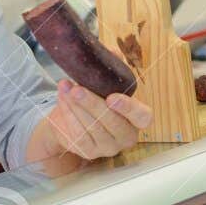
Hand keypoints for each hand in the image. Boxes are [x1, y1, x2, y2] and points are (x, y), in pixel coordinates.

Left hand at [27, 80, 152, 172]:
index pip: (143, 117)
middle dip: (93, 104)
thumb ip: (113, 69)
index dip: (129, 108)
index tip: (112, 97)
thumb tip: (113, 52)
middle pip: (113, 122)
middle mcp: (126, 136)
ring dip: (76, 107)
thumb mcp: (106, 85)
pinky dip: (68, 115)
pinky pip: (78, 134)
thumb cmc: (96, 99)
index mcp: (137, 119)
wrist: (72, 120)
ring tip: (65, 88)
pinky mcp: (89, 152)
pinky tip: (62, 100)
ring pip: (93, 128)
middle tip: (77, 89)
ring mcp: (108, 147)